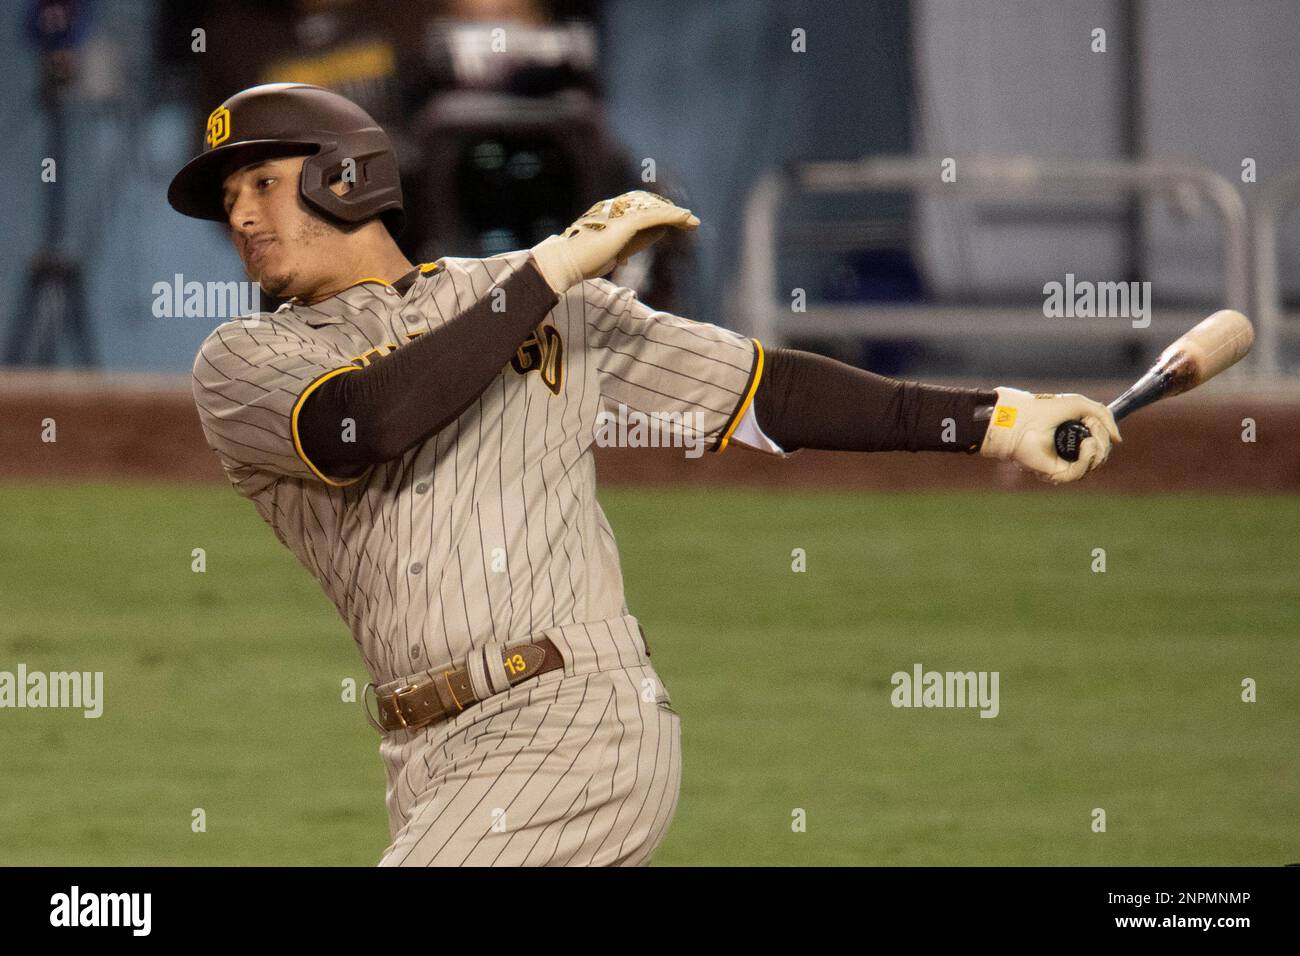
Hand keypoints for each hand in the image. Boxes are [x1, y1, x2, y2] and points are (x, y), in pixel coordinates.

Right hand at [528, 190, 699, 293]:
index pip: (635, 211)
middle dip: (666, 212)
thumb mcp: (604, 257)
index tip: (667, 221)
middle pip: (647, 206)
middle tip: (685, 220)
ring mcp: (619, 215)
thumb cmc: (580, 263)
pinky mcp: (626, 223)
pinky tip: (687, 218)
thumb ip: (617, 253)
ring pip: (653, 210)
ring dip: (675, 215)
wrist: (565, 263)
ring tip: (692, 221)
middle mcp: (613, 210)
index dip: (654, 215)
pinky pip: (655, 216)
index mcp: (607, 216)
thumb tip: (623, 260)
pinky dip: (673, 217)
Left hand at [979, 386, 1120, 483]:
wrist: (1021, 418)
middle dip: (1103, 439)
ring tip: (1089, 436)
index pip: (1101, 442)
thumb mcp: (1081, 405)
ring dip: (1098, 448)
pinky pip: (1080, 472)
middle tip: (1091, 425)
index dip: (1104, 432)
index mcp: (1075, 437)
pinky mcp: (1057, 473)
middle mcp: (1071, 452)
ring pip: (1094, 464)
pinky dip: (1088, 457)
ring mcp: (1064, 463)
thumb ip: (1104, 417)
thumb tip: (1117, 440)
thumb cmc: (1045, 409)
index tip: (1093, 420)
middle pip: (1101, 454)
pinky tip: (1087, 444)